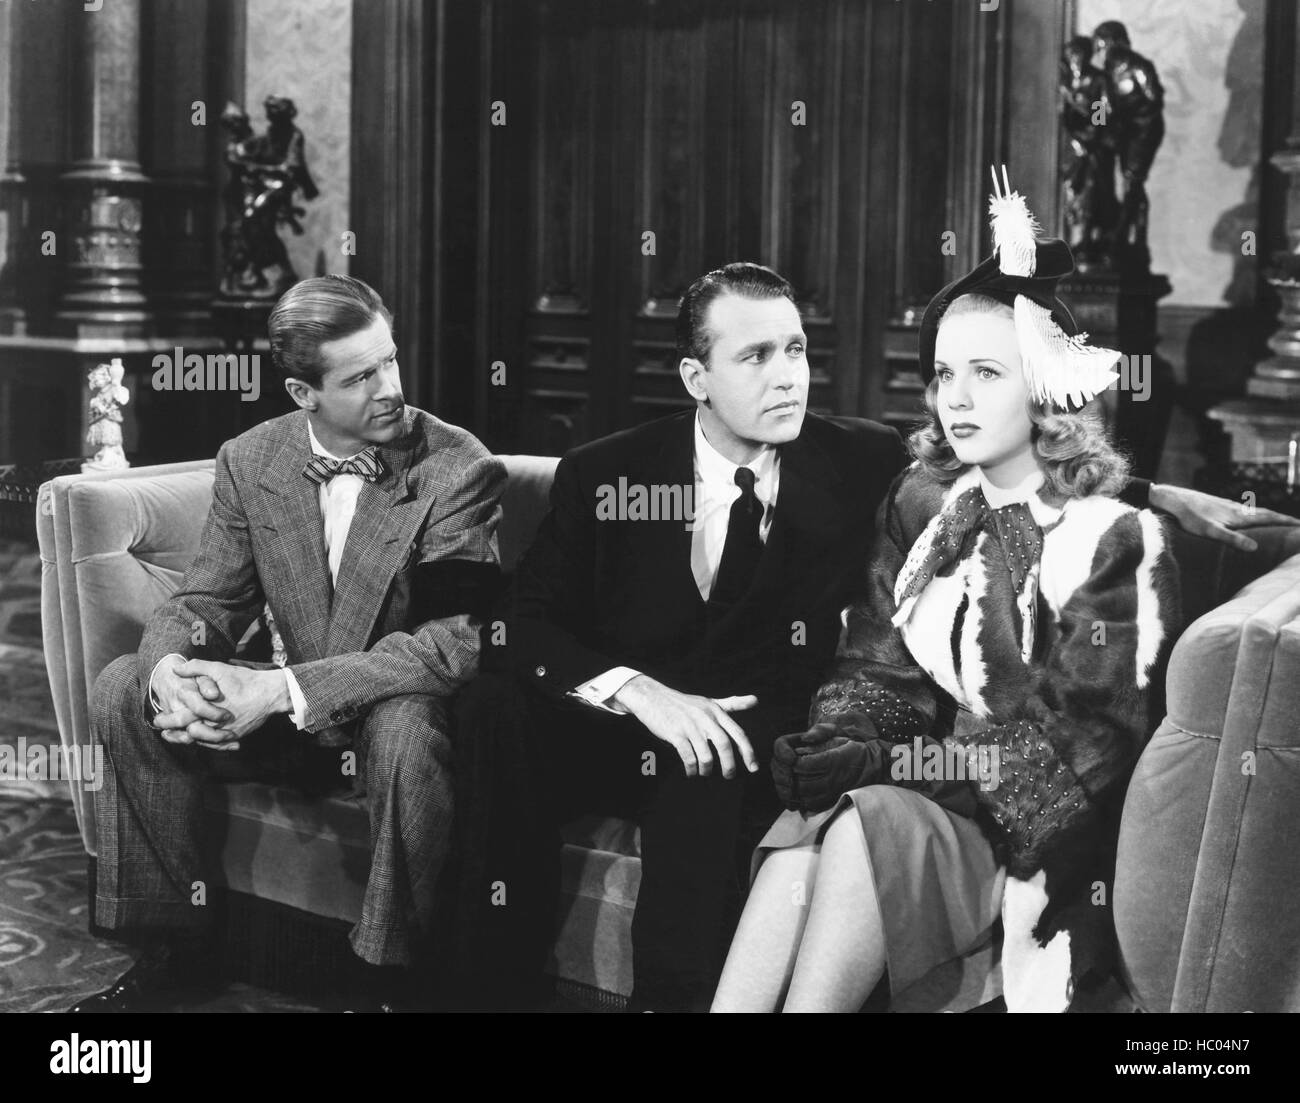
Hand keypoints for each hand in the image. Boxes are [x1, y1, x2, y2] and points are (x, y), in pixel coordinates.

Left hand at [154, 660, 290, 748]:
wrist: (270, 694)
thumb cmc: (245, 680)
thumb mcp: (219, 669)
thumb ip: (196, 668)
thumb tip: (176, 669)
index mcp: (207, 708)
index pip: (180, 718)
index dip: (166, 720)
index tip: (156, 721)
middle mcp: (214, 724)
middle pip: (188, 734)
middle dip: (174, 734)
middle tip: (164, 733)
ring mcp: (225, 732)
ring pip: (202, 741)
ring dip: (189, 739)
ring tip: (180, 737)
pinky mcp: (235, 736)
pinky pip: (217, 745)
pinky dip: (207, 743)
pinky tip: (201, 739)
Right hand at [612, 674, 757, 778]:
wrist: (652, 697)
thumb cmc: (683, 703)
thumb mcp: (709, 701)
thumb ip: (732, 704)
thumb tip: (756, 700)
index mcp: (716, 711)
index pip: (738, 733)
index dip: (748, 752)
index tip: (753, 768)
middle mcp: (705, 717)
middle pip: (724, 745)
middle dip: (729, 765)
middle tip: (729, 776)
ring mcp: (689, 725)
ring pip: (706, 755)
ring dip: (707, 769)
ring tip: (704, 773)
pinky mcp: (675, 733)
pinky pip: (688, 757)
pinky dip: (691, 769)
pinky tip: (690, 772)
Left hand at [780, 731, 889, 814]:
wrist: (872, 767)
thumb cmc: (853, 750)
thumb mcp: (838, 736)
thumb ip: (821, 733)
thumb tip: (804, 738)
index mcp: (831, 760)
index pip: (802, 764)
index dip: (793, 761)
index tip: (792, 757)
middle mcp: (831, 778)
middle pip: (800, 782)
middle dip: (790, 776)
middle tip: (789, 770)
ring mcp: (832, 792)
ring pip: (804, 796)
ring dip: (794, 788)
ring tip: (793, 780)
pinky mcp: (832, 801)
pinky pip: (811, 805)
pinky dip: (802, 799)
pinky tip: (801, 791)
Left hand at [1151, 483, 1299, 552]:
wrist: (1173, 499)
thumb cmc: (1190, 517)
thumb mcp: (1211, 531)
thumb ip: (1233, 539)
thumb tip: (1255, 548)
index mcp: (1239, 515)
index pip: (1270, 517)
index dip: (1286, 521)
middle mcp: (1237, 508)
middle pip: (1265, 513)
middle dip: (1282, 519)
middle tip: (1297, 524)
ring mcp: (1228, 506)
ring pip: (1254, 511)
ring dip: (1269, 516)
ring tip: (1279, 521)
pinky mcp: (1218, 505)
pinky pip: (1242, 511)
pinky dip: (1253, 514)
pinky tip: (1248, 517)